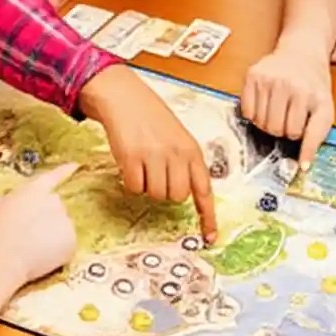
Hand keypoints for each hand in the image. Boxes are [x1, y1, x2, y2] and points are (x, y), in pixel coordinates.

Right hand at [0, 163, 79, 286]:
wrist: (1, 256)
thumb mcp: (1, 212)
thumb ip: (18, 211)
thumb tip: (23, 223)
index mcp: (32, 191)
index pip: (52, 178)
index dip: (63, 172)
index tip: (75, 165)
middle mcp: (54, 201)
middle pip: (56, 209)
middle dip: (48, 221)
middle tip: (30, 240)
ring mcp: (65, 221)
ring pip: (61, 231)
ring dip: (51, 239)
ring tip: (30, 253)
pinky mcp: (71, 242)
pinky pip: (65, 249)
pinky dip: (56, 256)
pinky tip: (39, 262)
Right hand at [80, 66, 217, 242]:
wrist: (125, 98)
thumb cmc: (152, 119)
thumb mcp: (178, 137)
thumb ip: (185, 163)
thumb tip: (186, 193)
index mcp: (192, 151)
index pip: (204, 189)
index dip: (207, 216)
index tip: (210, 237)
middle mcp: (177, 155)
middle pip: (177, 197)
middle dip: (166, 191)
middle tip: (156, 174)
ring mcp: (155, 157)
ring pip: (156, 194)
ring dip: (148, 186)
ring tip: (144, 164)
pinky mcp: (132, 158)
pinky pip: (135, 188)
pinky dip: (131, 182)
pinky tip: (130, 164)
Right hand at [241, 40, 334, 167]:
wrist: (302, 52)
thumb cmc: (313, 84)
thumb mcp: (325, 108)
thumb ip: (316, 137)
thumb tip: (304, 166)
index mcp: (307, 94)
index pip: (295, 133)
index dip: (297, 138)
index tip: (300, 150)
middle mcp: (286, 84)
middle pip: (276, 130)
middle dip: (283, 129)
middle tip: (289, 117)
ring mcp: (267, 79)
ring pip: (260, 123)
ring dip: (268, 122)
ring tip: (278, 110)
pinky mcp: (252, 75)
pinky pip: (247, 111)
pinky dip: (255, 114)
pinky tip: (265, 105)